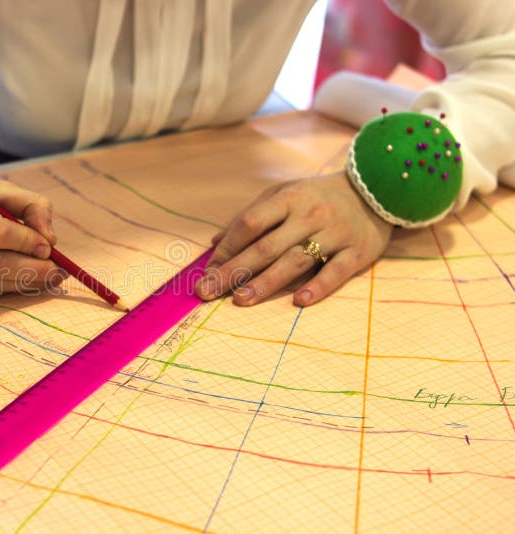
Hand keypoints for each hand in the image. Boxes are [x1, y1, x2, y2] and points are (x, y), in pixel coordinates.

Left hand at [195, 171, 392, 306]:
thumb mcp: (283, 195)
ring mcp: (335, 233)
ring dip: (266, 282)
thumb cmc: (317, 196)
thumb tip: (215, 243)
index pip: (250, 223)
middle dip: (234, 270)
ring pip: (295, 261)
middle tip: (208, 291)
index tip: (208, 270)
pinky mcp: (358, 252)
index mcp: (288, 199)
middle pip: (266, 247)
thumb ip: (251, 217)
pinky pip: (336, 271)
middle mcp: (309, 215)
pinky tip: (299, 301)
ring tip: (240, 299)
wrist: (377, 188)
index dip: (228, 247)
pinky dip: (319, 286)